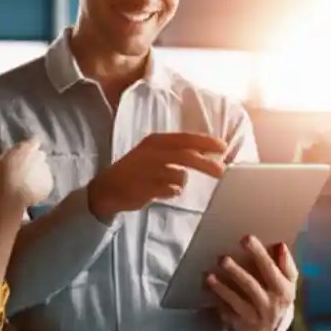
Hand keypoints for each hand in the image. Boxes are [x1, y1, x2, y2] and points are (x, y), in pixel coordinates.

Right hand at [0, 139, 52, 207]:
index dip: (29, 149)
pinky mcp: (49, 183)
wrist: (11, 193)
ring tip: (26, 184)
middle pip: (39, 156)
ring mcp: (46, 170)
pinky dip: (41, 187)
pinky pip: (46, 184)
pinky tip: (31, 192)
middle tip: (23, 171)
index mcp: (26, 147)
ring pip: (44, 170)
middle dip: (34, 161)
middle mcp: (39, 155)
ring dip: (38, 174)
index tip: (23, 157)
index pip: (34, 142)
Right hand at [87, 132, 227, 220]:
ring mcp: (147, 171)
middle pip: (186, 155)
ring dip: (182, 182)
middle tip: (221, 172)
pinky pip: (169, 191)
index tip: (223, 147)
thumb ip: (179, 153)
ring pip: (179, 176)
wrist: (107, 188)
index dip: (206, 142)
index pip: (186, 138)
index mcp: (156, 141)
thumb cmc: (138, 169)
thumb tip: (209, 153)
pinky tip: (165, 192)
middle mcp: (152, 152)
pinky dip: (172, 192)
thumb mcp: (156, 154)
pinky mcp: (144, 188)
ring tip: (174, 185)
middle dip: (206, 163)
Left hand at [206, 237, 297, 330]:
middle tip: (222, 258)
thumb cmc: (277, 296)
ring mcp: (255, 316)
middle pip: (251, 285)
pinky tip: (207, 288)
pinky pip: (226, 311)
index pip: (272, 269)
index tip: (247, 237)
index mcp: (284, 289)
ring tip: (210, 275)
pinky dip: (216, 299)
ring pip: (236, 300)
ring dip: (222, 288)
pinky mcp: (241, 324)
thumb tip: (280, 245)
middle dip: (236, 271)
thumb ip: (285, 264)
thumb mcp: (288, 282)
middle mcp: (271, 304)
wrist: (271, 330)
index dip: (260, 254)